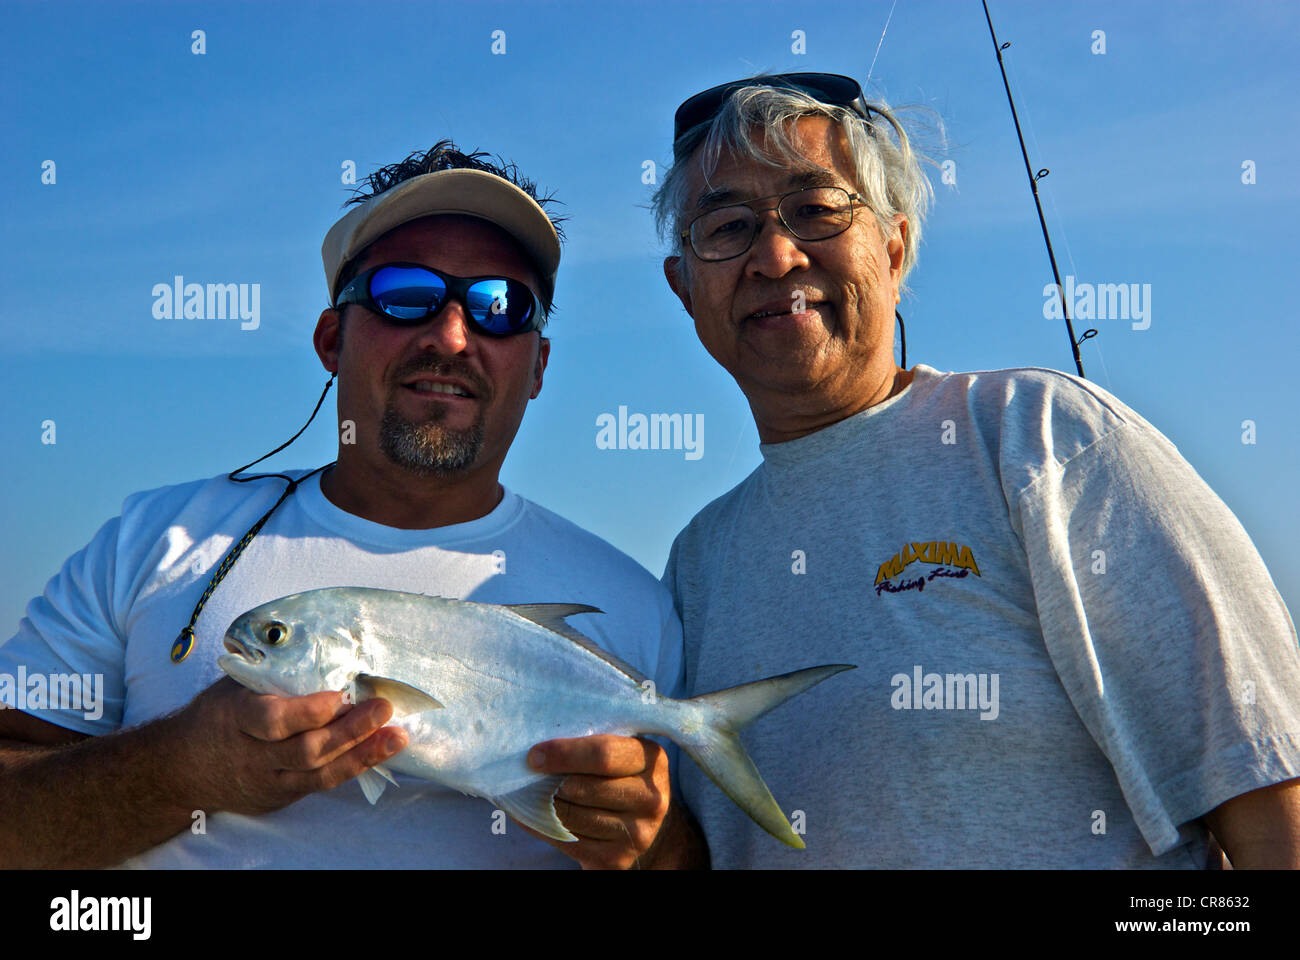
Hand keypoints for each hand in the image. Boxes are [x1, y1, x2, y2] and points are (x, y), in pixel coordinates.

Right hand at [166, 677, 408, 815]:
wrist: (182, 768)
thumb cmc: (218, 713)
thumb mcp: (233, 685)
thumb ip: (271, 671)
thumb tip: (319, 636)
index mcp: (237, 718)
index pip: (274, 721)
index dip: (309, 711)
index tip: (340, 696)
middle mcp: (254, 756)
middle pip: (305, 750)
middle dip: (349, 731)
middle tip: (384, 708)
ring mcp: (269, 780)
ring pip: (319, 773)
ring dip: (362, 754)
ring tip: (396, 735)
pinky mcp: (282, 795)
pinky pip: (322, 784)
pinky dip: (354, 768)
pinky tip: (381, 751)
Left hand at [523, 735, 671, 869]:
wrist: (650, 829)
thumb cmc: (623, 779)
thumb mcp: (623, 753)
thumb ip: (593, 747)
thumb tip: (539, 751)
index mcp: (653, 760)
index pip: (603, 754)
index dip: (564, 754)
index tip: (534, 756)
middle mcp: (651, 798)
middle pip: (582, 787)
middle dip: (549, 781)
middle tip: (529, 775)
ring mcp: (637, 833)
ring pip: (571, 816)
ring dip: (543, 805)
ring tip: (529, 793)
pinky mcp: (616, 859)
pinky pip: (567, 841)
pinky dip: (541, 827)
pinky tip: (529, 816)